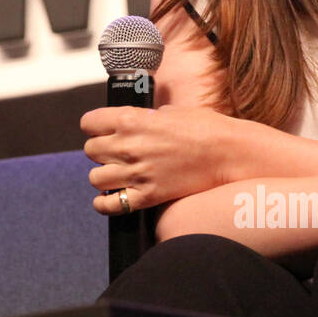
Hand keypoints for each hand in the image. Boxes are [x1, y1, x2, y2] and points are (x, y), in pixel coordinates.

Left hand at [80, 104, 237, 215]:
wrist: (229, 153)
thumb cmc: (205, 127)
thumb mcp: (171, 111)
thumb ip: (146, 116)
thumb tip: (137, 119)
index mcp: (132, 119)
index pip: (89, 122)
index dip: (94, 126)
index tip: (100, 129)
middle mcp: (128, 146)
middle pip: (90, 150)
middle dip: (100, 151)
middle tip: (114, 153)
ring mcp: (137, 172)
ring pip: (95, 178)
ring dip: (103, 176)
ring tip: (117, 174)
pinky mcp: (148, 196)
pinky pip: (110, 205)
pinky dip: (106, 204)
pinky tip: (111, 198)